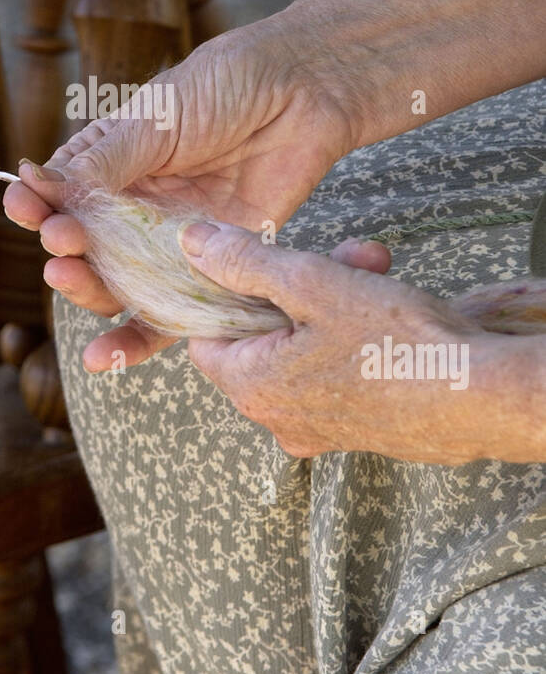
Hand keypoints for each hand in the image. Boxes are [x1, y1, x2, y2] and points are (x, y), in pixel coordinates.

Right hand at [4, 7, 368, 370]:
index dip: (37, 204)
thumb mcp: (157, 115)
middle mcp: (135, 206)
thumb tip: (47, 186)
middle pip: (84, 246)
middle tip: (60, 239)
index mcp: (112, 162)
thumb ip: (108, 160)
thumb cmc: (225, 86)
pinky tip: (102, 356)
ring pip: (117, 283)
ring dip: (86, 289)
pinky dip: (136, 338)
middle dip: (63, 247)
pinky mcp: (210, 266)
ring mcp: (170, 240)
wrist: (302, 94)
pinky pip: (170, 312)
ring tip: (66, 277)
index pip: (60, 193)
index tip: (24, 206)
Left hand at [179, 221, 513, 463]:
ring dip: (335, 298)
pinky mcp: (361, 428)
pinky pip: (338, 370)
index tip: (265, 261)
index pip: (207, 336)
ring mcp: (321, 429)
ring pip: (306, 346)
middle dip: (300, 283)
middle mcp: (279, 418)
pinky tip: (389, 303)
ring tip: (377, 268)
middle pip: (264, 335)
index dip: (231, 290)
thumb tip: (193, 244)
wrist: (481, 397)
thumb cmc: (396, 346)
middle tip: (344, 255)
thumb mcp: (311, 283)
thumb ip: (246, 262)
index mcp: (252, 388)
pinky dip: (356, 334)